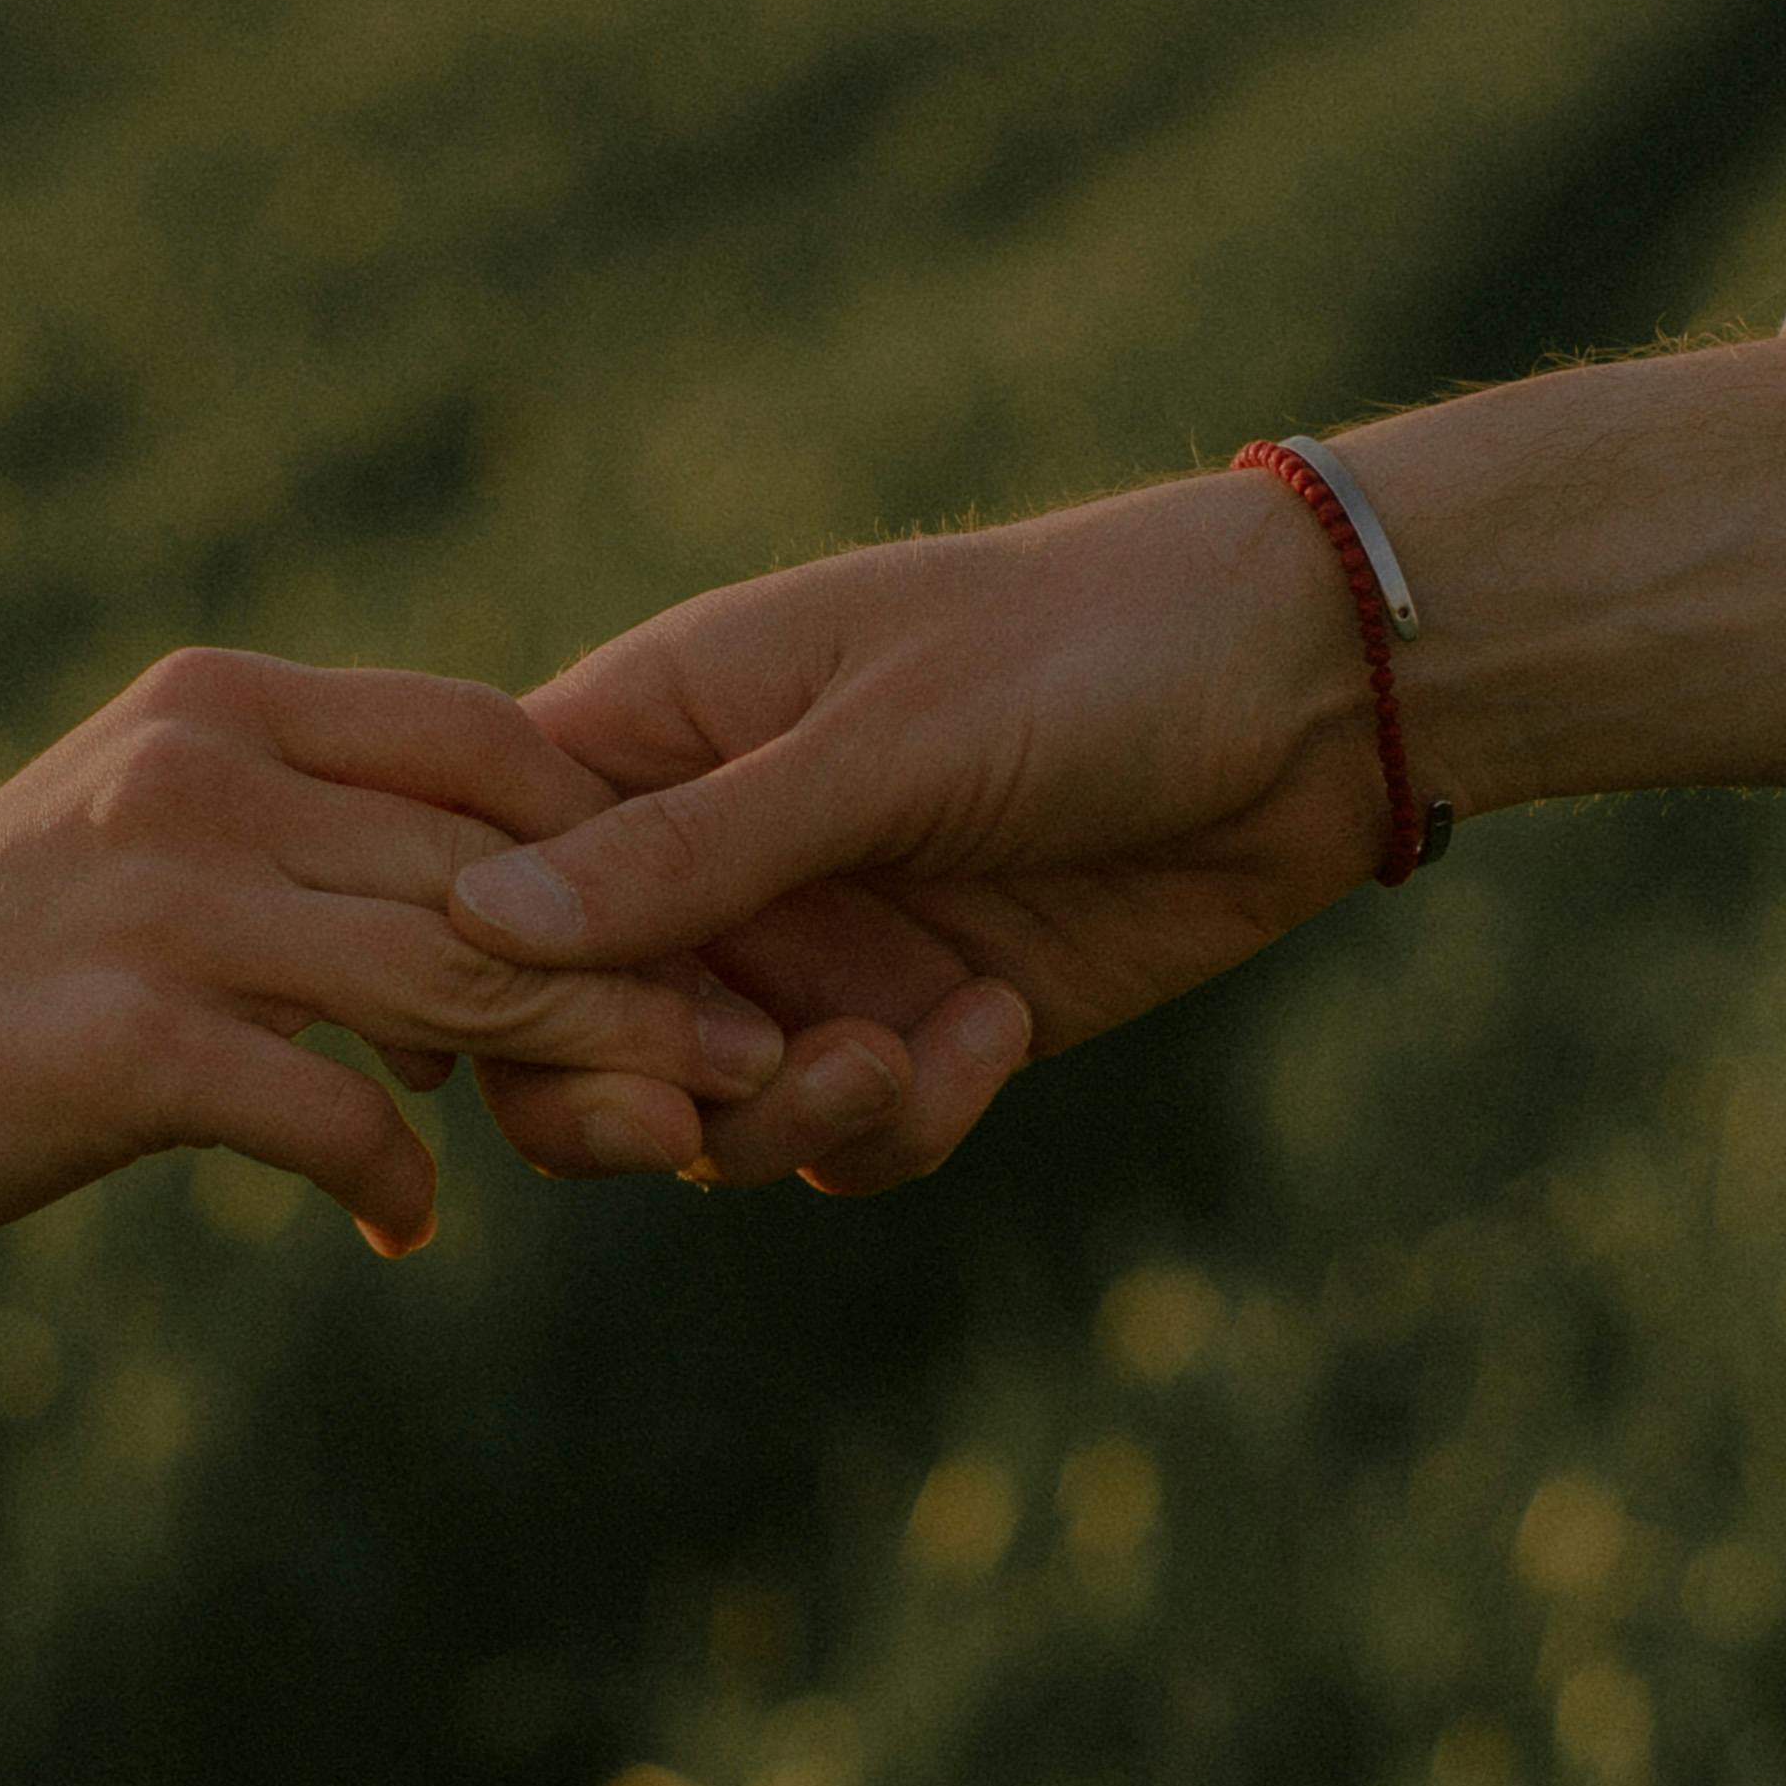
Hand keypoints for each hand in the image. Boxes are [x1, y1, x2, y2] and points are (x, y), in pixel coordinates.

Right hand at [0, 651, 785, 1260]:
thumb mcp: (152, 835)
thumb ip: (303, 833)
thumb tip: (477, 902)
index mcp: (229, 708)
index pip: (491, 745)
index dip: (623, 844)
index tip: (713, 941)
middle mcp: (210, 777)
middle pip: (507, 868)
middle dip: (654, 969)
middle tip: (755, 1064)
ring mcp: (171, 902)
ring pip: (461, 981)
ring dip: (588, 1075)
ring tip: (667, 1146)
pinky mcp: (133, 1040)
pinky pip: (338, 1109)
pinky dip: (395, 1173)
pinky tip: (401, 1222)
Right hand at [465, 475, 1382, 1193]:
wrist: (1310, 698)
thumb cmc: (1087, 650)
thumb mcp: (879, 741)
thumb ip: (689, 848)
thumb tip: (475, 925)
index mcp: (655, 731)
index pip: (481, 868)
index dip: (477, 969)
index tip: (544, 1028)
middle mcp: (710, 853)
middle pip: (562, 1025)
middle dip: (614, 1091)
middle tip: (705, 1105)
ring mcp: (814, 948)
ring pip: (700, 1113)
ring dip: (777, 1122)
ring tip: (889, 1060)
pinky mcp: (919, 1027)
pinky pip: (846, 1135)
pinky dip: (904, 1119)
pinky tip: (1000, 1031)